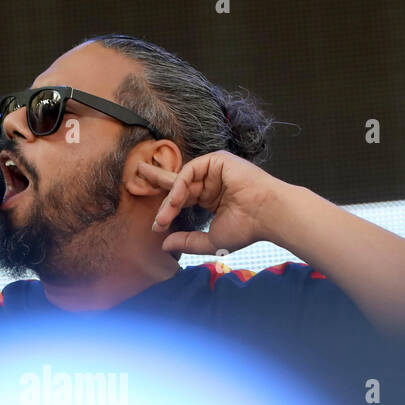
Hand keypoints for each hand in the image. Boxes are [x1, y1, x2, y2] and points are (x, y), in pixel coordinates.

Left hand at [136, 151, 285, 255]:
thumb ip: (187, 241)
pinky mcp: (217, 161)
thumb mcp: (210, 240)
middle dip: (158, 179)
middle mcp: (211, 183)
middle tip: (138, 173)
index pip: (183, 199)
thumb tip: (164, 244)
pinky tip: (175, 202)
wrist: (267, 215)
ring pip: (182, 181)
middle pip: (178, 181)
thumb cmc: (245, 229)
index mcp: (211, 199)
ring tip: (162, 217)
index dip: (167, 210)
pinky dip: (180, 187)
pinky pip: (190, 172)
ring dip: (169, 200)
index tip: (156, 226)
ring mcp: (214, 171)